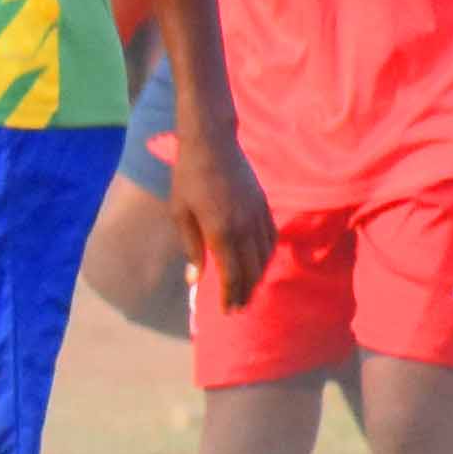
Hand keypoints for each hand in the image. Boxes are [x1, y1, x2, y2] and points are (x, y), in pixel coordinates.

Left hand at [167, 114, 276, 311]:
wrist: (212, 142)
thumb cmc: (188, 177)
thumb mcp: (180, 213)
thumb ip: (190, 247)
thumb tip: (194, 280)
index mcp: (220, 231)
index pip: (231, 274)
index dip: (230, 295)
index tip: (226, 310)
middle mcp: (244, 227)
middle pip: (251, 270)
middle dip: (245, 293)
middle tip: (238, 308)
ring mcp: (258, 215)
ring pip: (264, 256)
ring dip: (258, 277)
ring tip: (248, 291)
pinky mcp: (264, 205)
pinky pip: (272, 237)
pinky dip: (268, 255)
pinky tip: (261, 263)